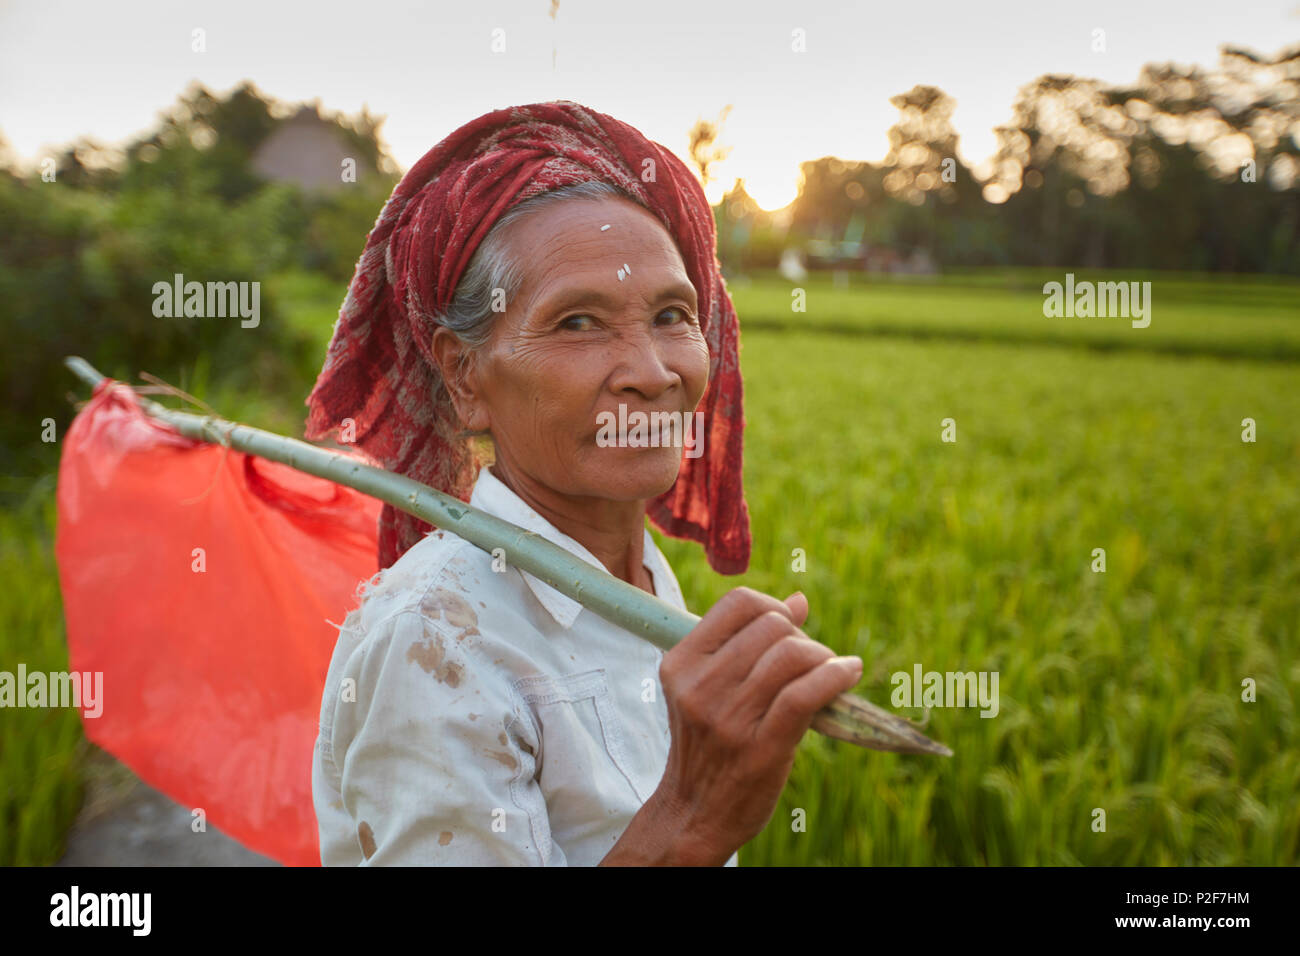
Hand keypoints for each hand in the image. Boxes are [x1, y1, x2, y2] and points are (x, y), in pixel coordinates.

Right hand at [648, 587, 862, 864]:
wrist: (695, 812)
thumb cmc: (709, 743)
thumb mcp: (708, 688)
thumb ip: (747, 642)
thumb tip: (799, 600)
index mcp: (681, 663)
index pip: (739, 604)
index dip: (774, 607)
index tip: (788, 628)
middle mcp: (700, 686)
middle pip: (772, 627)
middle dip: (802, 636)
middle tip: (810, 660)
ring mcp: (729, 718)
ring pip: (792, 655)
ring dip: (822, 656)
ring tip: (829, 670)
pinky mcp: (761, 746)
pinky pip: (807, 692)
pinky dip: (836, 675)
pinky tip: (848, 673)